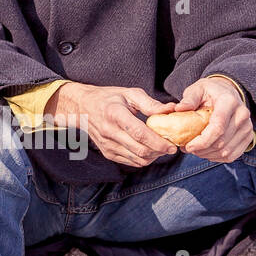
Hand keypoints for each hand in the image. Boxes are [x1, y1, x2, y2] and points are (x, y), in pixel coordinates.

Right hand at [47, 83, 179, 166]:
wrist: (83, 108)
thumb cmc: (109, 98)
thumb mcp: (129, 93)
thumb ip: (150, 104)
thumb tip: (171, 110)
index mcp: (115, 114)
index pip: (140, 134)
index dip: (158, 142)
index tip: (172, 145)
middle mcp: (110, 132)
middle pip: (140, 150)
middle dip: (160, 151)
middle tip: (171, 146)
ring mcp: (107, 145)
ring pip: (137, 159)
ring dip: (153, 157)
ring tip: (161, 147)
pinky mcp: (108, 153)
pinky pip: (131, 162)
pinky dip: (144, 159)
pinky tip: (149, 149)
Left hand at [172, 77, 253, 162]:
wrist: (228, 92)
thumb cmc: (210, 92)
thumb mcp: (197, 89)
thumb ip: (189, 99)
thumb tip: (179, 109)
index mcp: (229, 102)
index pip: (218, 127)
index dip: (202, 141)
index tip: (188, 146)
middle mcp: (242, 114)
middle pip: (221, 142)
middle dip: (201, 150)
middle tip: (187, 148)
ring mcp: (247, 127)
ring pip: (226, 152)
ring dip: (207, 155)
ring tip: (195, 150)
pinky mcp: (248, 137)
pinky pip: (232, 155)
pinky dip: (217, 158)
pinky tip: (206, 152)